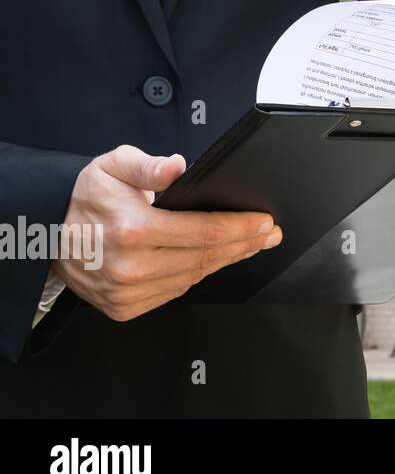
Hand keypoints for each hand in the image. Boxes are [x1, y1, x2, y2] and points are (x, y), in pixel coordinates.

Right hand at [54, 145, 280, 321]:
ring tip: (248, 245)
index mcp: (133, 230)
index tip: (265, 222)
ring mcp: (127, 292)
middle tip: (268, 234)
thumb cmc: (86, 197)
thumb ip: (149, 165)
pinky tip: (213, 261)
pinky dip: (196, 274)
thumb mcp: (113, 166)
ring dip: (226, 261)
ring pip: (194, 277)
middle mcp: (130, 266)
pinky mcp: (124, 307)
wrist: (47, 232)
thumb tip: (178, 166)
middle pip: (206, 258)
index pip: (205, 233)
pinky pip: (175, 291)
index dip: (241, 228)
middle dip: (245, 244)